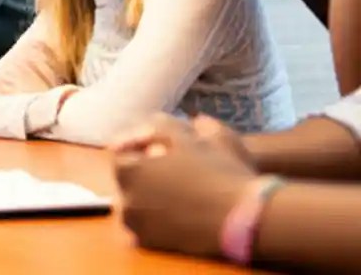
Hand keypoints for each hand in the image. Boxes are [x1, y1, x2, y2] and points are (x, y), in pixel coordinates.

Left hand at [113, 113, 257, 258]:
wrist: (247, 220)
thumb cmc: (219, 171)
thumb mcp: (192, 135)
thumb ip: (163, 125)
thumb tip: (149, 124)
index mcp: (127, 170)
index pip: (122, 152)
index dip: (144, 147)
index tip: (164, 150)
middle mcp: (125, 201)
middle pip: (128, 179)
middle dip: (145, 172)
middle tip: (174, 170)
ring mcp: (136, 227)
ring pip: (137, 203)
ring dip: (150, 195)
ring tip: (180, 191)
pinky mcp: (152, 245)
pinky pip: (148, 226)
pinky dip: (158, 217)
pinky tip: (183, 211)